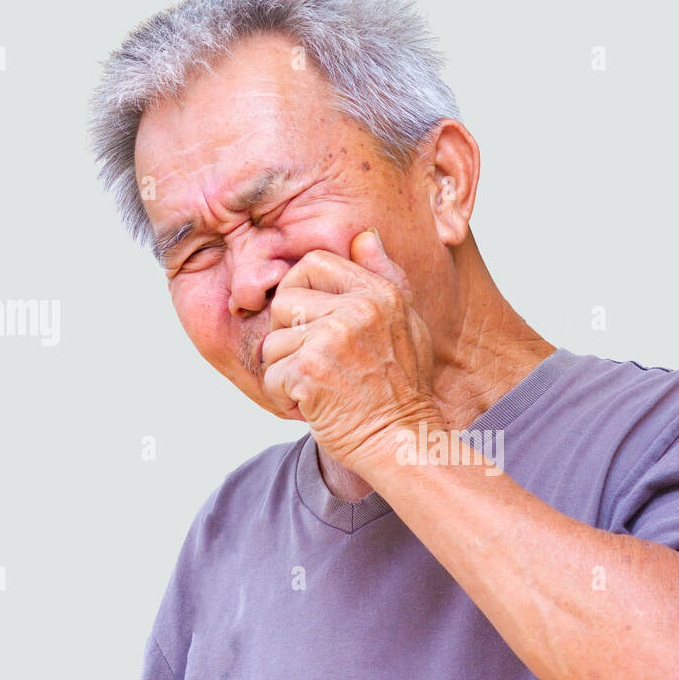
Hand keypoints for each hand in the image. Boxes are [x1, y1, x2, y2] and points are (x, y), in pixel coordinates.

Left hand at [261, 229, 440, 474]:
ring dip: (285, 371)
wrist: (402, 441)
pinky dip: (284, 397)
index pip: (314, 262)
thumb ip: (385, 277)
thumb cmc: (403, 389)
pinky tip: (313, 406)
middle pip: (284, 300)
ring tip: (318, 388)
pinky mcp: (309, 372)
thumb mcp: (408, 324)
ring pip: (272, 342)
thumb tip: (363, 237)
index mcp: (378, 293)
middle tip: (312, 361)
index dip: (298, 287)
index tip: (305, 318)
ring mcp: (331, 340)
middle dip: (287, 334)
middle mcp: (356, 310)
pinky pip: (271, 375)